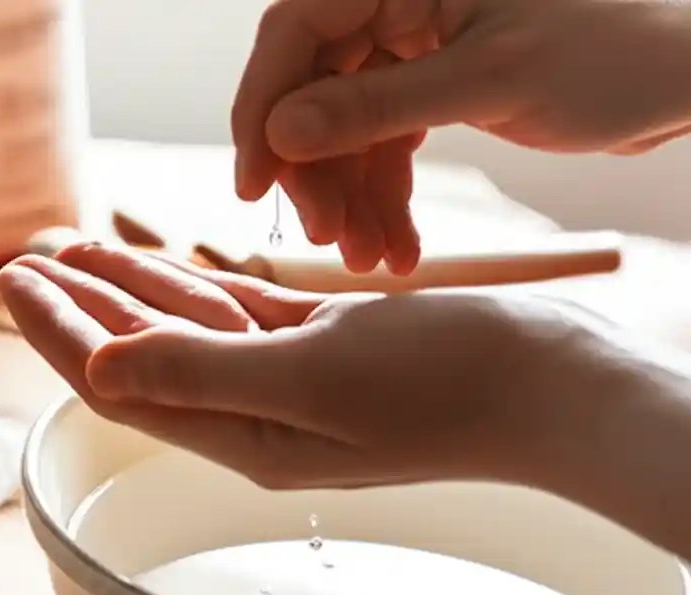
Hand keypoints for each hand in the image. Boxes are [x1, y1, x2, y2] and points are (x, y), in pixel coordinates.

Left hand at [0, 241, 690, 555]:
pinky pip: (234, 313)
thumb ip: (198, 375)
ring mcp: (287, 379)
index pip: (119, 381)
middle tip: (20, 260)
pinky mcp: (320, 345)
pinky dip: (191, 284)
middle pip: (137, 354)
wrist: (549, 384)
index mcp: (239, 434)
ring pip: (182, 327)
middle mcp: (253, 412)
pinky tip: (156, 262)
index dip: (59, 332)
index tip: (15, 281)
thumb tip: (98, 373)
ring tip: (69, 248)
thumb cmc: (444, 388)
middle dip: (75, 308)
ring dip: (125, 288)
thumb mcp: (310, 377)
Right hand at [233, 0, 690, 272]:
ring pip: (341, 127)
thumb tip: (280, 134)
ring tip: (371, 260)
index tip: (254, 185)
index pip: (293, 30)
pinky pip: (380, 144)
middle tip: (327, 238)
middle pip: (309, 89)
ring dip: (350, 199)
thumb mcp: (492, 80)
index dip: (261, 108)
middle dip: (316, 172)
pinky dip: (383, 197)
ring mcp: (409, 45)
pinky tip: (396, 247)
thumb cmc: (611, 52)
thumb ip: (379, 105)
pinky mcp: (429, 84)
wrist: (684, 75)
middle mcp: (394, 3)